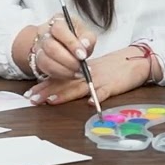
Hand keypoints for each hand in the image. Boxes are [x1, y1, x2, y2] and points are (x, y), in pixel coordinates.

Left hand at [24, 46, 151, 105]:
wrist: (134, 60)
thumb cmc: (112, 68)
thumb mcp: (92, 72)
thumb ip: (77, 80)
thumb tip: (58, 91)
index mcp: (80, 72)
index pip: (59, 79)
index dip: (44, 86)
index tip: (30, 93)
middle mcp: (86, 75)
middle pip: (64, 84)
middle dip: (47, 92)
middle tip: (32, 99)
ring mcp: (99, 80)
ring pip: (79, 87)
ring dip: (65, 94)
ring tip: (51, 101)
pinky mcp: (113, 86)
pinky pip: (105, 92)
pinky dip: (97, 97)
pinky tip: (89, 104)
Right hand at [30, 15, 94, 80]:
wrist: (62, 43)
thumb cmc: (75, 36)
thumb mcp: (85, 33)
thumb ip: (87, 38)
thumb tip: (85, 45)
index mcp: (57, 21)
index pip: (59, 30)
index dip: (71, 43)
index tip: (82, 55)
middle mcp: (44, 32)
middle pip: (50, 46)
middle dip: (68, 60)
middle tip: (81, 67)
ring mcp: (39, 46)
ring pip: (46, 60)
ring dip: (64, 69)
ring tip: (78, 72)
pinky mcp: (38, 60)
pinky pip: (46, 69)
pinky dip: (61, 74)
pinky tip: (72, 74)